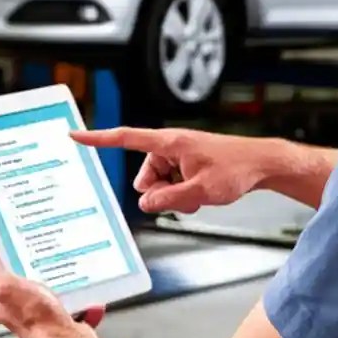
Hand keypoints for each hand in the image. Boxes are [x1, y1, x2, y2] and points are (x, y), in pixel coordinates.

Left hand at [0, 238, 103, 337]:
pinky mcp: (60, 319)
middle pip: (24, 279)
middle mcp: (17, 310)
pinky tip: (83, 287)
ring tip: (65, 266)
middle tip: (44, 248)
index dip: (6, 253)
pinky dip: (78, 294)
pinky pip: (70, 300)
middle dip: (36, 264)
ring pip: (48, 288)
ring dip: (58, 278)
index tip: (18, 237)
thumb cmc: (37, 317)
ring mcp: (39, 314)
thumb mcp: (5, 286)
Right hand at [71, 127, 277, 213]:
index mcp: (170, 142)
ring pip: (159, 181)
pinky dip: (181, 191)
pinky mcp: (188, 163)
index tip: (75, 134)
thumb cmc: (235, 169)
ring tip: (197, 196)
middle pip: (145, 173)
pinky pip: (172, 182)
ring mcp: (180, 155)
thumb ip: (169, 199)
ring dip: (172, 193)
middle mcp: (171, 145)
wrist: (261, 164)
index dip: (99, 138)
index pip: (126, 138)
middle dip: (157, 190)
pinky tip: (200, 195)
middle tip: (182, 197)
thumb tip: (145, 203)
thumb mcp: (200, 192)